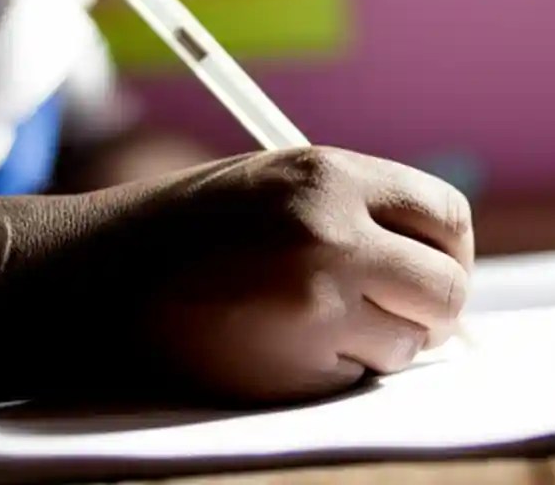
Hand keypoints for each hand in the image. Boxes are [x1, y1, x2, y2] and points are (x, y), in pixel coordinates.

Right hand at [16, 146, 473, 404]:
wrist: (103, 275)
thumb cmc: (198, 224)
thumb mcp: (284, 181)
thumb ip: (363, 210)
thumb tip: (441, 265)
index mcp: (333, 177)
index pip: (448, 217)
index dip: (451, 249)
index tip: (437, 267)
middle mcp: (333, 237)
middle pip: (447, 290)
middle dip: (435, 309)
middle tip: (406, 313)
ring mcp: (314, 306)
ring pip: (408, 343)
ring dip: (382, 343)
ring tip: (322, 321)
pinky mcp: (292, 367)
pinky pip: (356, 376)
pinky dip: (336, 369)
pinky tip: (284, 342)